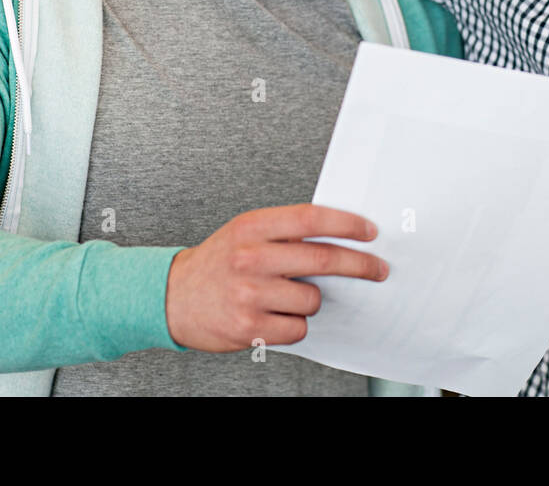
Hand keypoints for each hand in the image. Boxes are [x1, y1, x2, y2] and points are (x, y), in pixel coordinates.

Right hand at [164, 204, 387, 351]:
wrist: (171, 297)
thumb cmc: (217, 263)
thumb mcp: (245, 232)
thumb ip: (285, 231)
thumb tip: (341, 235)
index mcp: (252, 227)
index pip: (311, 219)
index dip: (347, 224)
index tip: (370, 232)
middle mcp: (250, 258)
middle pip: (323, 259)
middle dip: (360, 265)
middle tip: (377, 269)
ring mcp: (249, 294)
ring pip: (313, 300)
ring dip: (312, 301)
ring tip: (287, 297)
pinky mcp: (249, 327)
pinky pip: (298, 328)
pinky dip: (295, 325)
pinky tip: (274, 317)